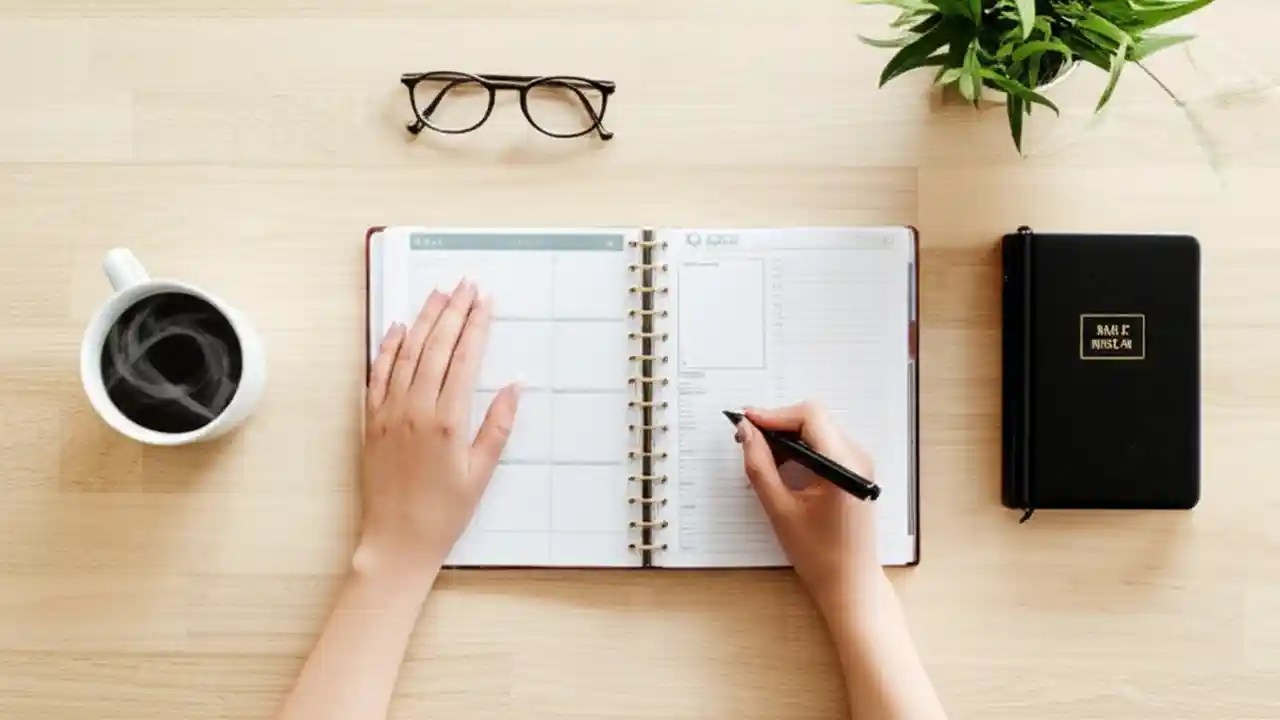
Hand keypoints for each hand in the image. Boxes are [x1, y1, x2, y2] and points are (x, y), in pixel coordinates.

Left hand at [358, 280, 519, 579]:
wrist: (395, 542)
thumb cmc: (444, 514)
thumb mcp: (481, 473)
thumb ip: (498, 426)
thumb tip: (515, 385)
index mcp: (447, 421)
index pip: (464, 359)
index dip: (476, 326)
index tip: (485, 301)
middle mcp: (415, 410)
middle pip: (436, 347)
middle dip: (453, 312)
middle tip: (466, 285)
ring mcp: (388, 413)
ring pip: (406, 354)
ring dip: (424, 321)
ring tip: (438, 295)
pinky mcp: (370, 422)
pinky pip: (377, 375)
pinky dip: (387, 348)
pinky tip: (398, 328)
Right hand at [737, 402, 878, 616]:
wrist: (850, 584)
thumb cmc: (820, 556)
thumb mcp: (780, 510)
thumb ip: (759, 467)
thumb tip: (747, 433)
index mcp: (844, 466)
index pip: (809, 416)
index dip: (774, 414)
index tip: (747, 423)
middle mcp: (857, 458)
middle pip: (813, 419)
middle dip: (778, 425)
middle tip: (747, 440)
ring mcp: (859, 464)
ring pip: (818, 430)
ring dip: (788, 437)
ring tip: (761, 457)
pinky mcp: (855, 472)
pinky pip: (825, 445)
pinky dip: (800, 449)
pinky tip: (780, 466)